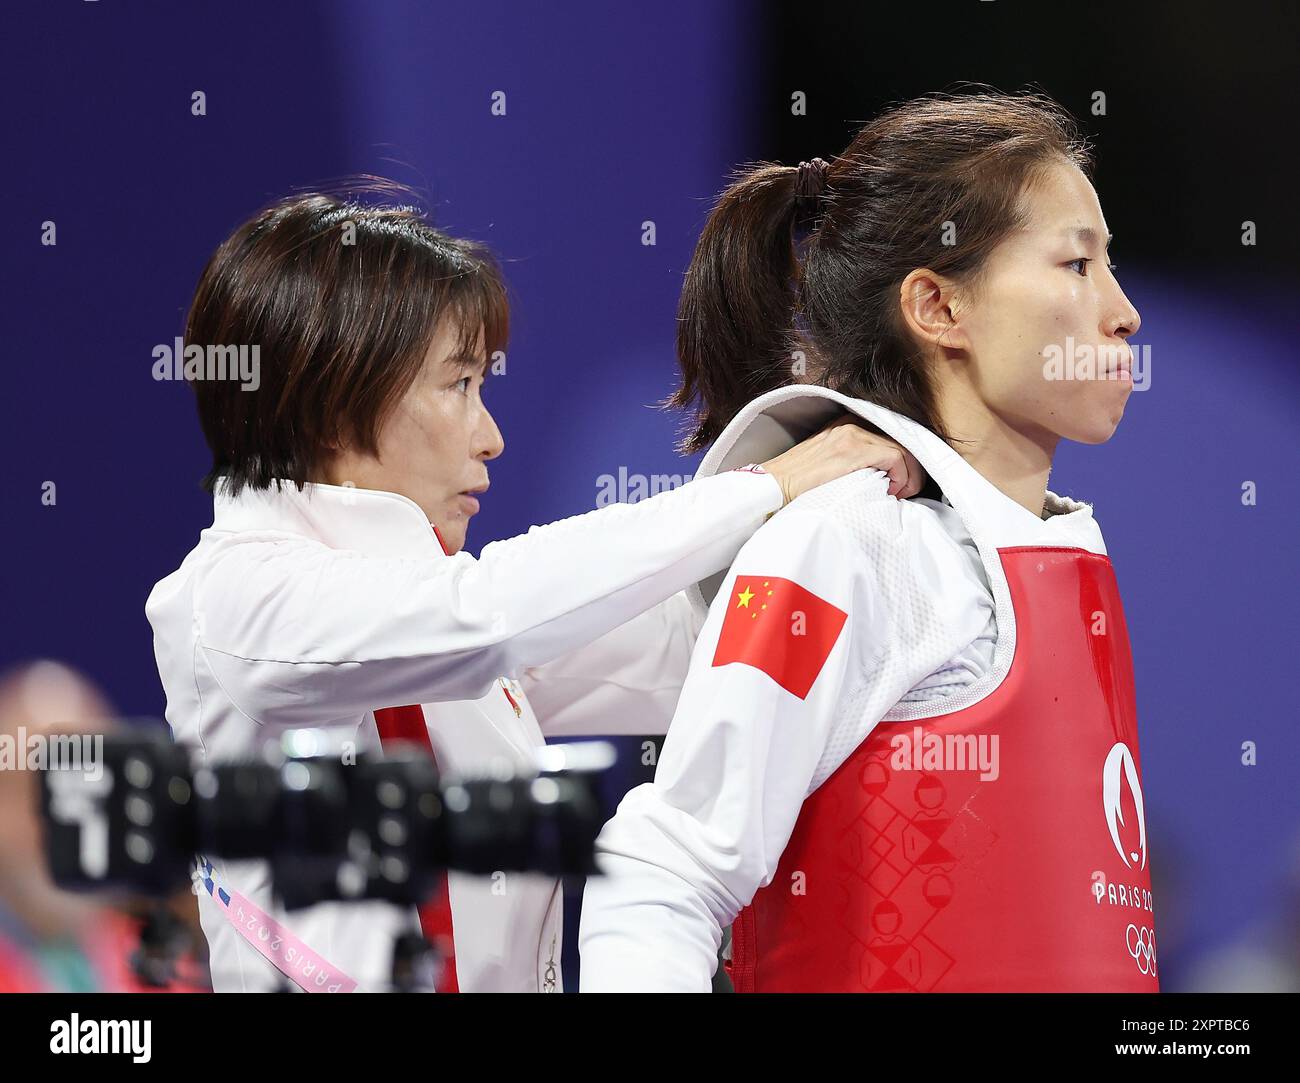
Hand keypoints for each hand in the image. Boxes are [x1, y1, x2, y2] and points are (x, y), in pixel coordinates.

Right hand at [760, 416, 925, 505]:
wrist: (772, 487)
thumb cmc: (797, 484)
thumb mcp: (828, 463)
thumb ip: (854, 461)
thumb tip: (882, 476)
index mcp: (846, 425)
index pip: (890, 436)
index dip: (904, 461)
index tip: (899, 484)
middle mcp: (851, 423)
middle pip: (900, 440)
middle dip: (911, 469)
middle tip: (904, 492)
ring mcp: (852, 433)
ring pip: (902, 449)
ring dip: (908, 476)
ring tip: (898, 494)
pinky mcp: (853, 448)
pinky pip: (895, 457)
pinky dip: (902, 477)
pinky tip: (892, 492)